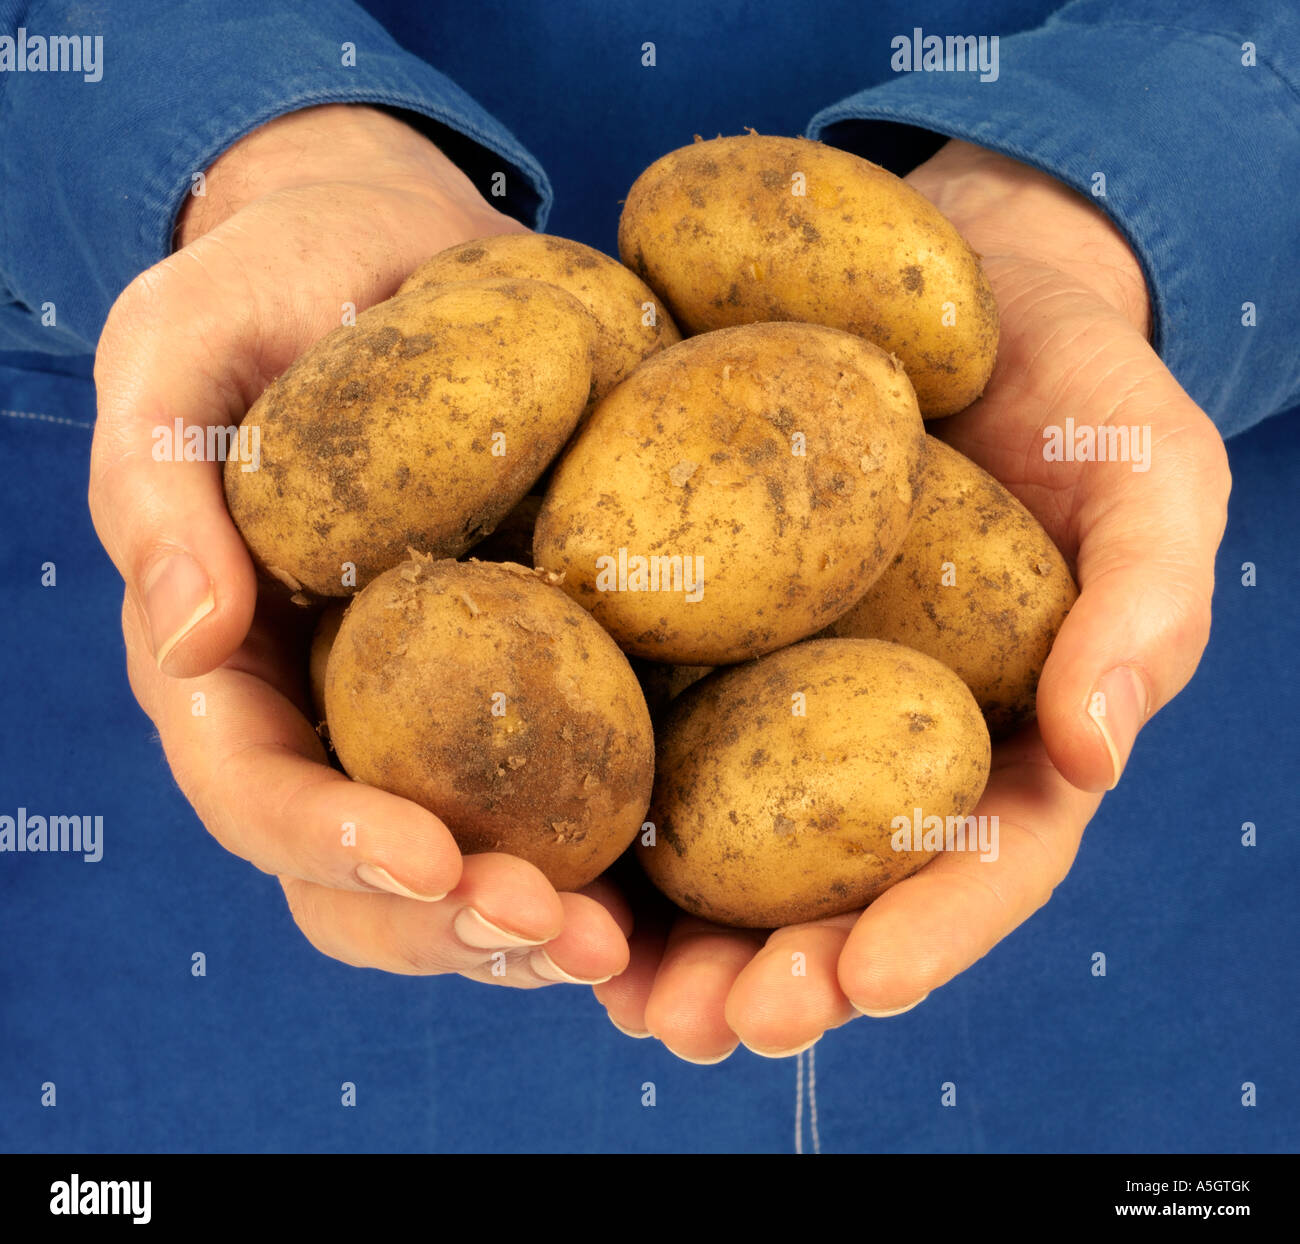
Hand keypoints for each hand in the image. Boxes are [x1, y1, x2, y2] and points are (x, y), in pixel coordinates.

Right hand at [91, 105, 629, 983]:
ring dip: (528, 928)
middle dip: (447, 923)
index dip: (329, 841)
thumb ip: (157, 481)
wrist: (404, 255)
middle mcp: (326, 714)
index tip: (432, 859)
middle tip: (555, 931)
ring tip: (614, 945)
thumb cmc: (282, 287)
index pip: (256, 790)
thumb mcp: (189, 344)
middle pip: (356, 876)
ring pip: (453, 875)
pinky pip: (552, 801)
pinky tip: (663, 887)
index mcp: (234, 662)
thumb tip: (190, 634)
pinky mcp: (522, 689)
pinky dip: (600, 864)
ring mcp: (425, 716)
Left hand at [595, 139, 1231, 1057]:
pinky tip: (542, 851)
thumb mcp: (1147, 481)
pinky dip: (599, 800)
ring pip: (727, 840)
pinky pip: (646, 724)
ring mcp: (786, 692)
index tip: (864, 983)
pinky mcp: (697, 628)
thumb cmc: (1078, 400)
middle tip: (704, 1024)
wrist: (960, 293)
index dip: (928, 934)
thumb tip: (1100, 747)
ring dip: (666, 932)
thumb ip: (1146, 604)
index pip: (977, 866)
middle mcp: (884, 741)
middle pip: (832, 888)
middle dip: (772, 972)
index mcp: (1000, 735)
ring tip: (605, 988)